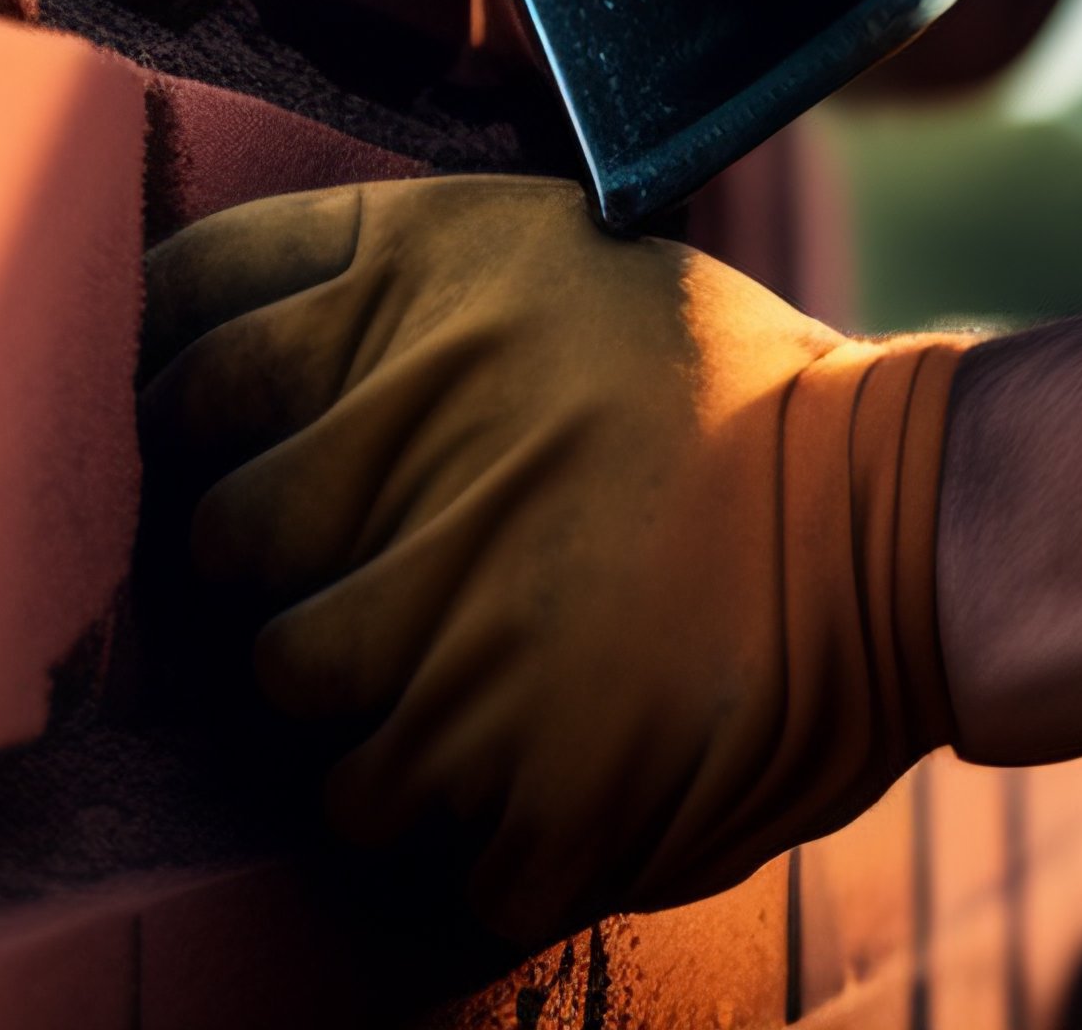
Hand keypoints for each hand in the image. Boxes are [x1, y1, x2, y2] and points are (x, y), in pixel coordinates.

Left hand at [141, 179, 964, 945]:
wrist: (894, 522)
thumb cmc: (712, 384)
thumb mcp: (549, 248)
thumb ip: (380, 280)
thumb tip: (187, 316)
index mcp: (415, 293)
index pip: (192, 364)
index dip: (195, 407)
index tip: (237, 435)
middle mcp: (405, 449)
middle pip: (225, 549)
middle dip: (294, 564)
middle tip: (402, 557)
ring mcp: (451, 633)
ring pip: (300, 709)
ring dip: (375, 698)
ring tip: (492, 653)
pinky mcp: (513, 785)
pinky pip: (401, 834)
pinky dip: (464, 807)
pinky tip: (548, 731)